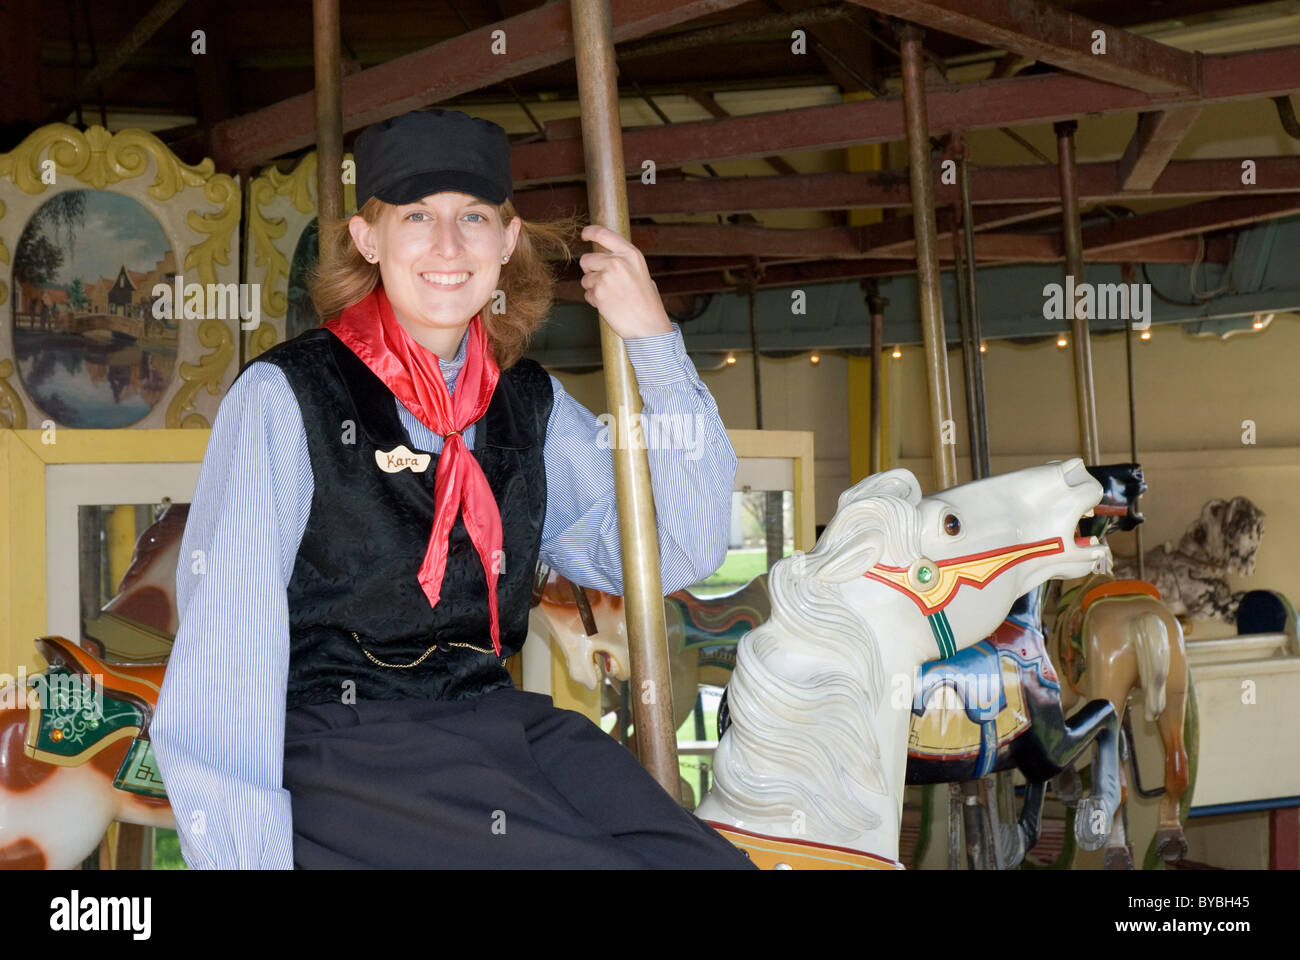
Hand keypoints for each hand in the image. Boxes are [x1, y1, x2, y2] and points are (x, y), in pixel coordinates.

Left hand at [579, 224, 672, 338]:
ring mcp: (606, 278)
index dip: (590, 232)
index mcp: (630, 254)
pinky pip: (587, 294)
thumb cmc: (646, 301)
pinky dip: (594, 300)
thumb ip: (623, 261)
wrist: (649, 325)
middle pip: (587, 259)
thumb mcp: (640, 272)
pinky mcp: (598, 294)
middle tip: (603, 281)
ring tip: (612, 296)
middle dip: (590, 270)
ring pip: (585, 279)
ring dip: (593, 288)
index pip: (603, 234)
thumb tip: (604, 256)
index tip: (584, 234)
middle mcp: (617, 263)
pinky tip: (610, 305)